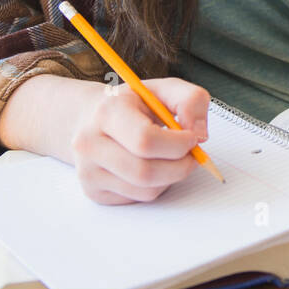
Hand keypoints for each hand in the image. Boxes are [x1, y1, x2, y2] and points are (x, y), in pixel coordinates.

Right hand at [69, 77, 210, 204]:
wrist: (90, 118)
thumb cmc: (131, 104)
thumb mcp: (163, 89)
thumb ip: (190, 101)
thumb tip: (200, 134)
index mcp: (107, 112)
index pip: (145, 140)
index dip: (177, 144)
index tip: (192, 138)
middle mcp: (90, 144)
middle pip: (145, 172)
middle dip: (179, 167)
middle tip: (191, 155)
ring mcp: (88, 172)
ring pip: (145, 191)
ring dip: (170, 178)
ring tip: (171, 159)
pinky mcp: (94, 192)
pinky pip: (138, 199)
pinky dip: (156, 186)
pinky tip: (153, 167)